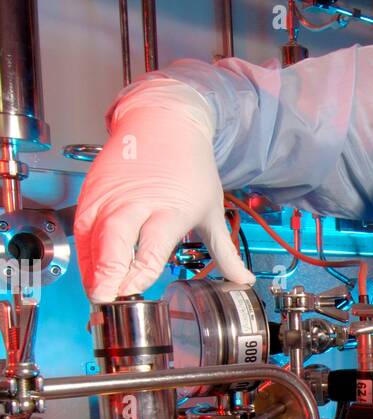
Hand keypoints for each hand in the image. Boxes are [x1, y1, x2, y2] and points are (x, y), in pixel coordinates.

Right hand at [74, 78, 254, 302]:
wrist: (164, 119)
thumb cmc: (189, 166)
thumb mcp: (211, 209)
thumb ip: (224, 252)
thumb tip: (244, 280)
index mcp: (171, 207)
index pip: (152, 245)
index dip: (140, 271)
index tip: (133, 292)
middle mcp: (135, 202)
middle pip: (115, 239)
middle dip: (107, 272)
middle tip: (106, 299)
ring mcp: (110, 196)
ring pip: (93, 236)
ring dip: (91, 268)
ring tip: (98, 294)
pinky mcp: (92, 192)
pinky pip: (82, 229)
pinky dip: (84, 253)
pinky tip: (91, 273)